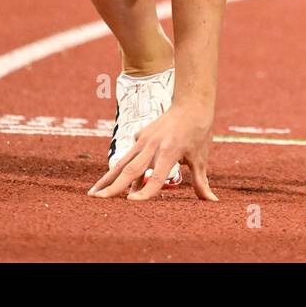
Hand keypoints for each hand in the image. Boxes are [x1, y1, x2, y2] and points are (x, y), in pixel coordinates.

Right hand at [88, 101, 218, 201]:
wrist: (191, 103)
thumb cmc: (199, 132)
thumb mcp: (201, 158)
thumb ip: (201, 183)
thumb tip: (213, 202)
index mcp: (170, 152)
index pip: (157, 177)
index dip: (145, 191)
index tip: (132, 202)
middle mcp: (153, 146)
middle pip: (131, 170)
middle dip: (113, 187)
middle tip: (98, 200)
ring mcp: (144, 139)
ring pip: (123, 162)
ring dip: (108, 178)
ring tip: (92, 193)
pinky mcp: (140, 135)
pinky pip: (130, 155)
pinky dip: (123, 168)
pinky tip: (113, 179)